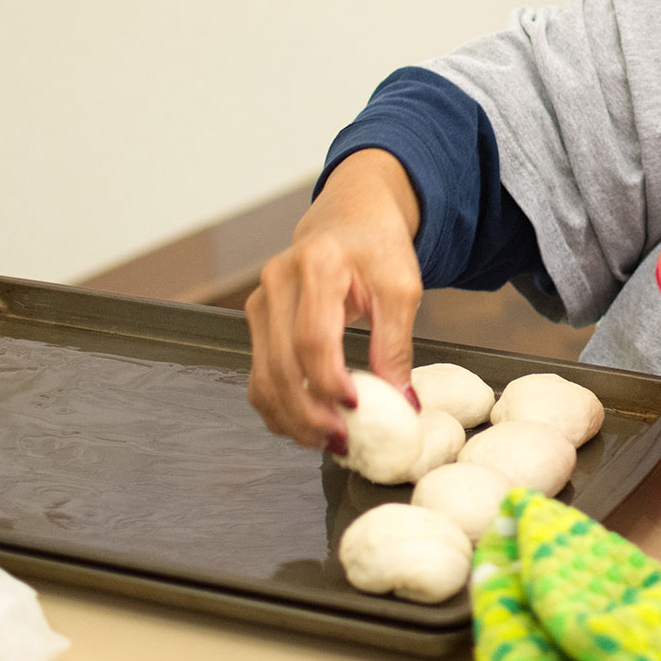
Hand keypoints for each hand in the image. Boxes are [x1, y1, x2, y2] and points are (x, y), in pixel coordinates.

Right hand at [245, 149, 422, 449]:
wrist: (350, 218)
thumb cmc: (378, 248)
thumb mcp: (402, 287)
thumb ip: (397, 344)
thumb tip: (403, 403)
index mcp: (317, 263)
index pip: (313, 336)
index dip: (329, 380)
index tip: (356, 409)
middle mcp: (277, 280)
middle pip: (281, 363)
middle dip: (309, 411)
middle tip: (341, 441)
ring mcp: (260, 301)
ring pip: (262, 375)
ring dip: (291, 417)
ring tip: (326, 441)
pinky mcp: (257, 320)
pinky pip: (258, 375)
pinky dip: (278, 407)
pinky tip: (306, 426)